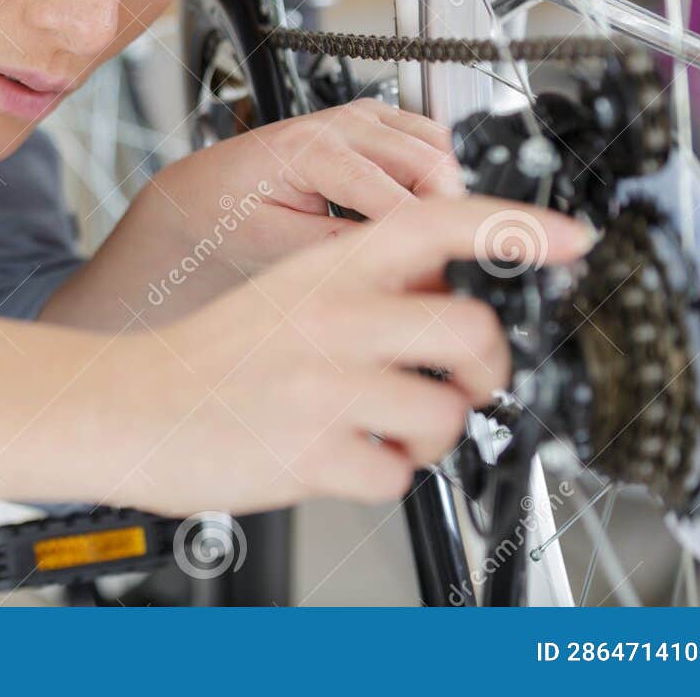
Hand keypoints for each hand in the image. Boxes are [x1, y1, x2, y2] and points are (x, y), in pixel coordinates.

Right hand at [91, 198, 592, 515]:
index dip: (515, 225)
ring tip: (390, 430)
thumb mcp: (285, 290)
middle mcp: (332, 320)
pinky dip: (386, 476)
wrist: (128, 402)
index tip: (571, 239)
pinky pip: (397, 475)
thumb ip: (362, 289)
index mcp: (326, 270)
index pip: (438, 223)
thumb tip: (448, 301)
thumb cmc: (210, 354)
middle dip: (485, 367)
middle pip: (470, 329)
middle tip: (466, 378)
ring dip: (432, 432)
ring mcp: (323, 388)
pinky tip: (350, 458)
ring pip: (445, 412)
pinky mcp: (310, 454)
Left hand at [106, 99, 464, 319]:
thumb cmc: (227, 212)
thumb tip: (397, 262)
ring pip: (438, 147)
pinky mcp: (372, 120)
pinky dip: (436, 174)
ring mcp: (359, 115)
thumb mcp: (275, 244)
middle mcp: (340, 122)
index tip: (439, 276)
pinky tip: (419, 211)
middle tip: (444, 265)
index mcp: (309, 149)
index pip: (392, 196)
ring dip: (445, 193)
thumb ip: (338, 248)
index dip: (423, 239)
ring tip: (429, 241)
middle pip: (430, 164)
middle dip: (445, 216)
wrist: (206, 191)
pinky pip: (429, 139)